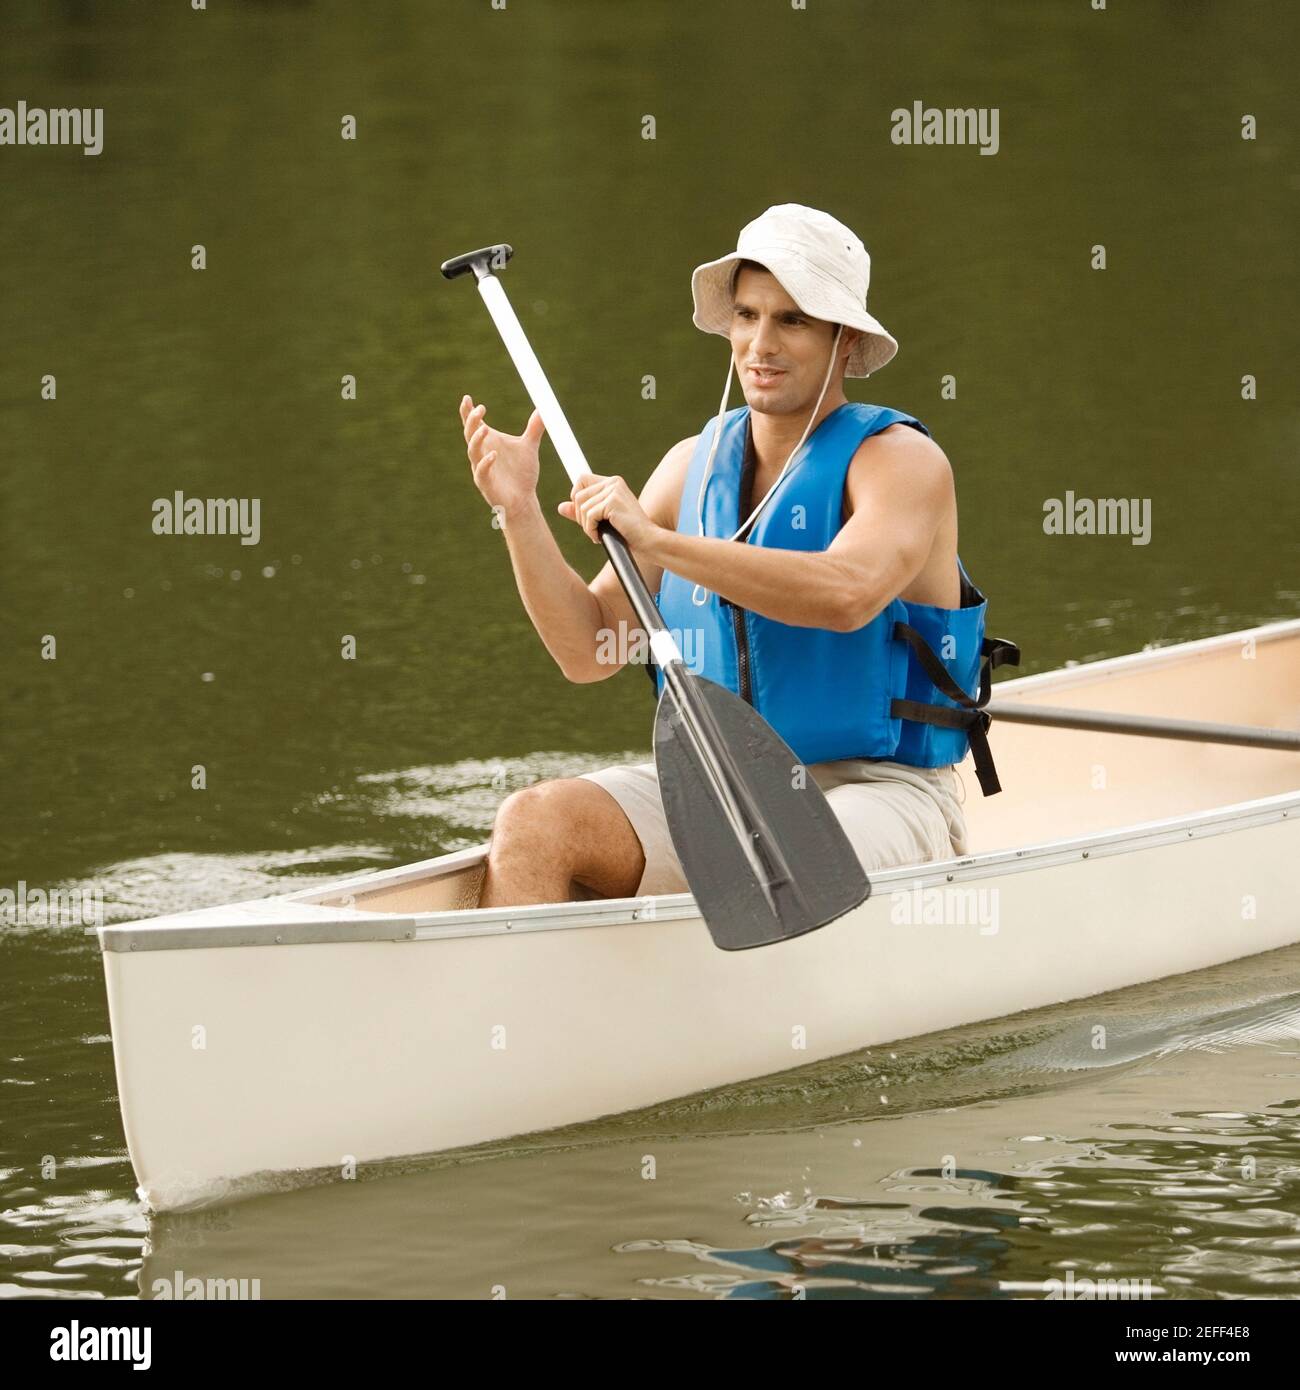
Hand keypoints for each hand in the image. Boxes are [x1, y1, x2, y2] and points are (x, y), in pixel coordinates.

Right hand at [459, 395, 544, 519]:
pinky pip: (482, 471)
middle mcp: (481, 453)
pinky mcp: (485, 483)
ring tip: (484, 428)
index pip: (473, 424)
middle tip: (480, 409)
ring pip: (472, 451)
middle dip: (472, 421)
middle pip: (469, 433)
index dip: (468, 411)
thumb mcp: (529, 447)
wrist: (524, 500)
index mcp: (488, 442)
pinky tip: (494, 454)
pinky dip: (486, 462)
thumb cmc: (522, 473)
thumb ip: (534, 428)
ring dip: (477, 439)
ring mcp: (481, 468)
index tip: (467, 397)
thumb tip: (544, 409)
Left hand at [558, 472, 658, 549]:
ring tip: (599, 535)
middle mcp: (613, 482)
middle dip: (580, 517)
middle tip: (594, 530)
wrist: (648, 542)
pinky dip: (591, 530)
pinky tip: (600, 537)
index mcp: (612, 482)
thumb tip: (560, 507)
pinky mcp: (612, 502)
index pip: (581, 479)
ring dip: (586, 526)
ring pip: (582, 507)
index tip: (585, 516)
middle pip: (578, 495)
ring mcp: (613, 491)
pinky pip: (589, 516)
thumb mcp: (601, 520)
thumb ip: (582, 512)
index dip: (577, 498)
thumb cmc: (628, 533)